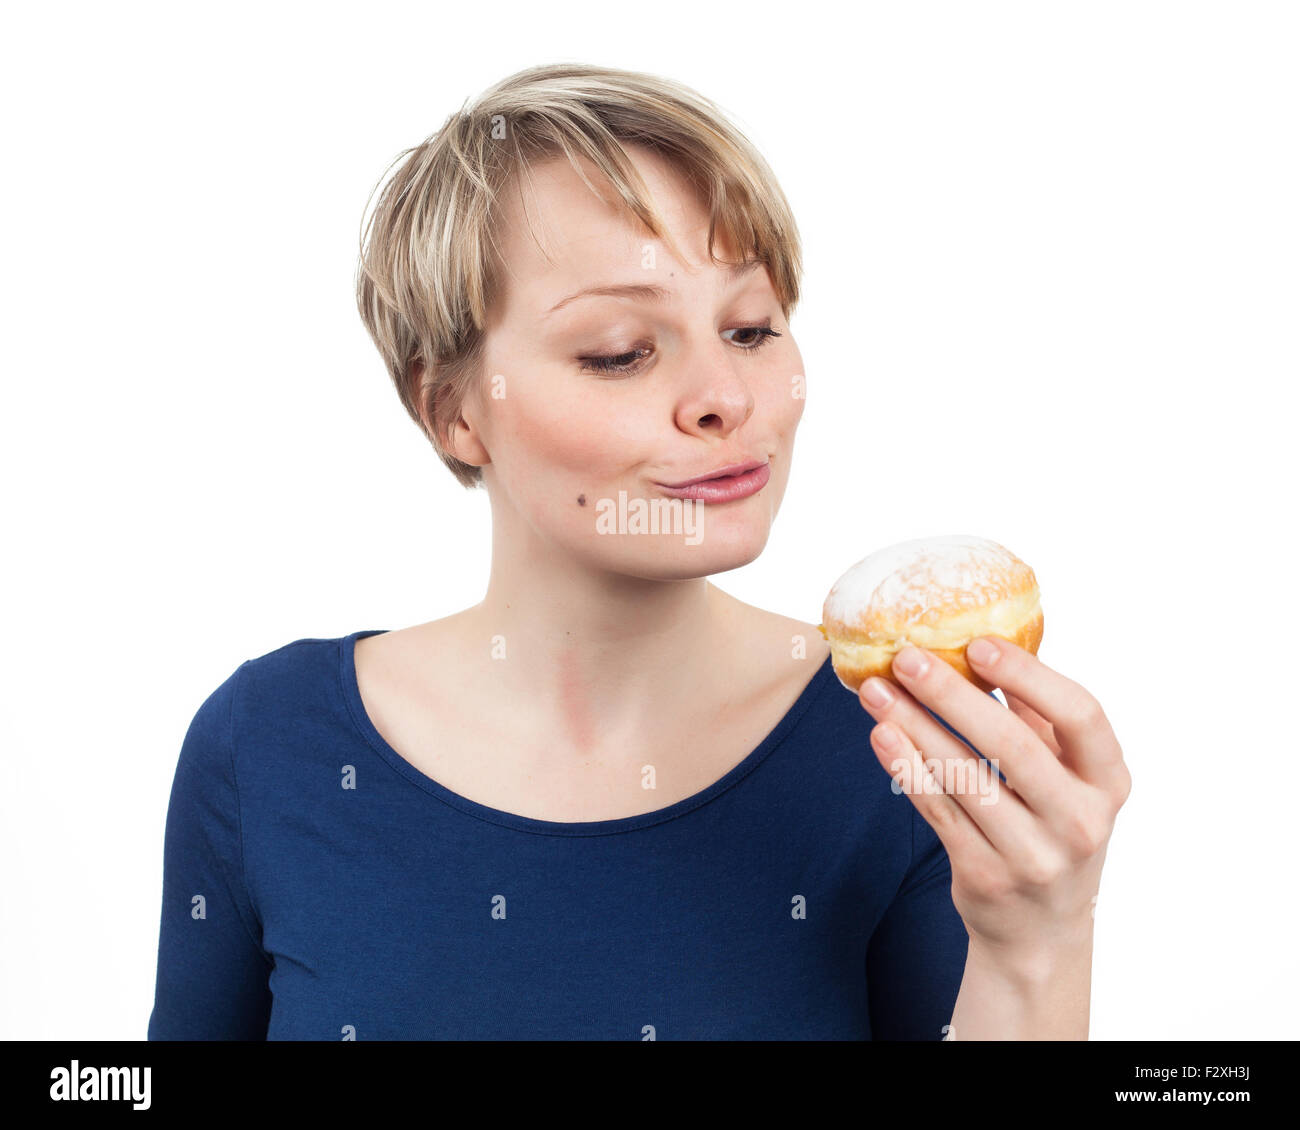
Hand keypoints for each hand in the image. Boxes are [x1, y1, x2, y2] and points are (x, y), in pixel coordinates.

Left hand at [858, 637, 1130, 979]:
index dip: (1030, 676)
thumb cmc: (1050, 825)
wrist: (1041, 929)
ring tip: (875, 690)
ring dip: (914, 726)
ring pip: (963, 777)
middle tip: (906, 657)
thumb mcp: (1066, 776)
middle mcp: (1079, 820)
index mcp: (1108, 781)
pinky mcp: (986, 876)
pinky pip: (938, 811)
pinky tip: (882, 735)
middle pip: (1012, 746)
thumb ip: (1037, 718)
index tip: (977, 642)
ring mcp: (1034, 854)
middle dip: (952, 695)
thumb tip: (986, 641)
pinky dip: (906, 769)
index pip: (1081, 716)